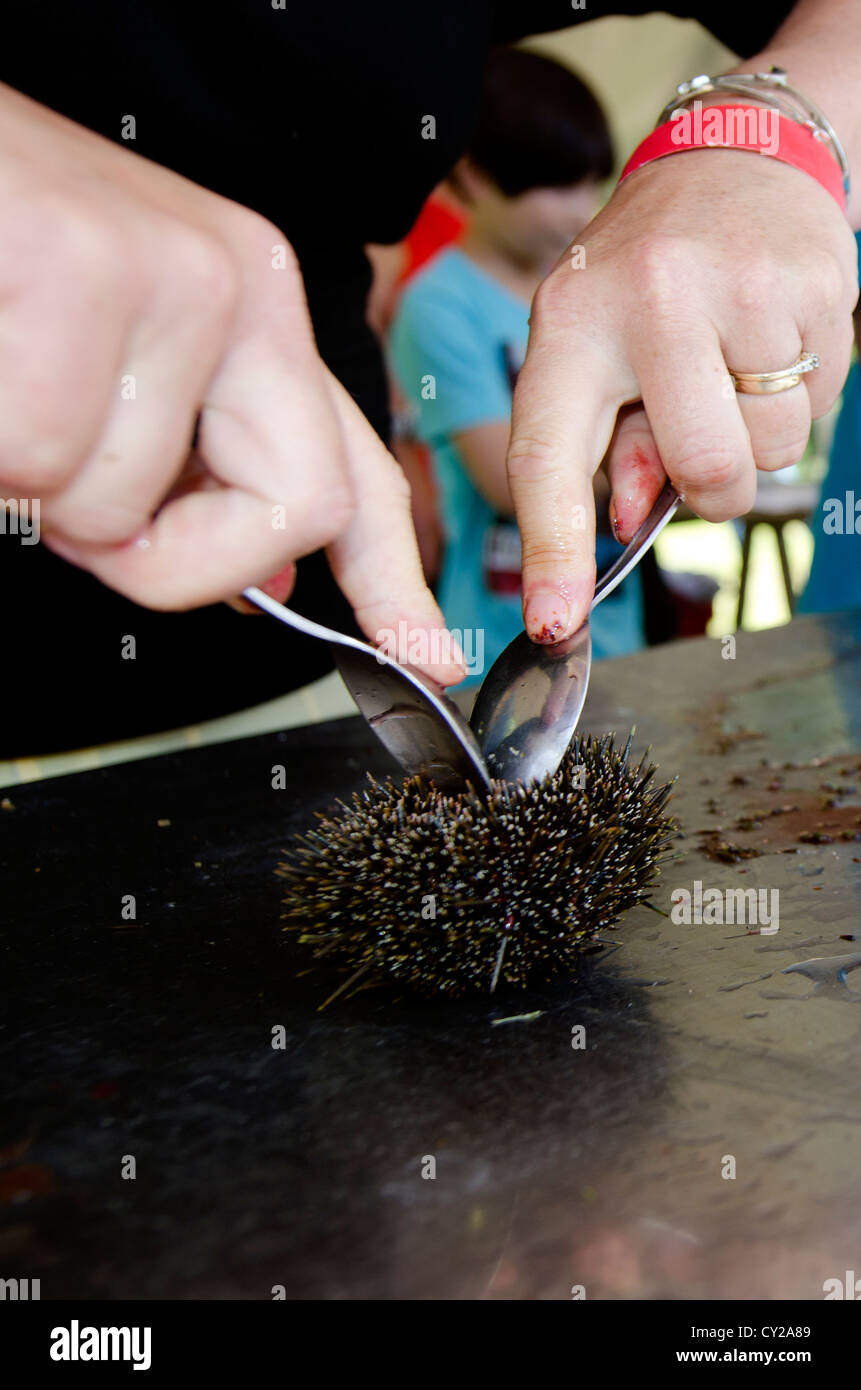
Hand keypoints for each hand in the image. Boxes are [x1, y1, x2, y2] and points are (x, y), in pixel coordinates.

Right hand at [0, 84, 463, 683]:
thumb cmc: (4, 259)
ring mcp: (169, 272)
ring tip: (9, 389)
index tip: (428, 656)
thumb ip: (206, 476)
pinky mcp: (78, 268)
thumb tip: (267, 586)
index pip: (356, 472)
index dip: (395, 582)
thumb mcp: (123, 373)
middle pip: (295, 511)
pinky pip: (44, 460)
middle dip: (172, 557)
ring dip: (41, 491)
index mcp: (256, 304)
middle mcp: (237, 283)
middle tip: (75, 506)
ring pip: (122, 507)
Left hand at [507, 147, 858, 642]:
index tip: (553, 623)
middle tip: (704, 435)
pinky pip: (819, 406)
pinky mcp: (814, 289)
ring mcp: (738, 291)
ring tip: (732, 364)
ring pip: (769, 450)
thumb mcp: (595, 348)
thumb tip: (625, 518)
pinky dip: (798, 395)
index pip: (549, 456)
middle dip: (711, 483)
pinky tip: (770, 340)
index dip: (551, 551)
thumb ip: (603, 442)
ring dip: (757, 434)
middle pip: (702, 470)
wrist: (735, 162)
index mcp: (570, 324)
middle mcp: (649, 302)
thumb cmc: (647, 278)